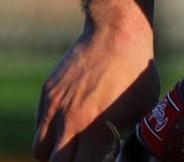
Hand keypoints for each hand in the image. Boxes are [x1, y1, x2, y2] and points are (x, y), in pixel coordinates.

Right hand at [33, 22, 160, 161]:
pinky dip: (49, 133)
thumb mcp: (144, 110)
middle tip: (82, 155)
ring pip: (40, 151)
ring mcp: (55, 107)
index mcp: (97, 130)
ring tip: (71, 147)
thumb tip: (125, 156)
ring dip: (54, 153)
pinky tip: (67, 125)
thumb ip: (129, 139)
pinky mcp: (47, 94)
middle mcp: (72, 122)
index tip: (96, 159)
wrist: (116, 34)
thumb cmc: (135, 73)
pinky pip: (39, 127)